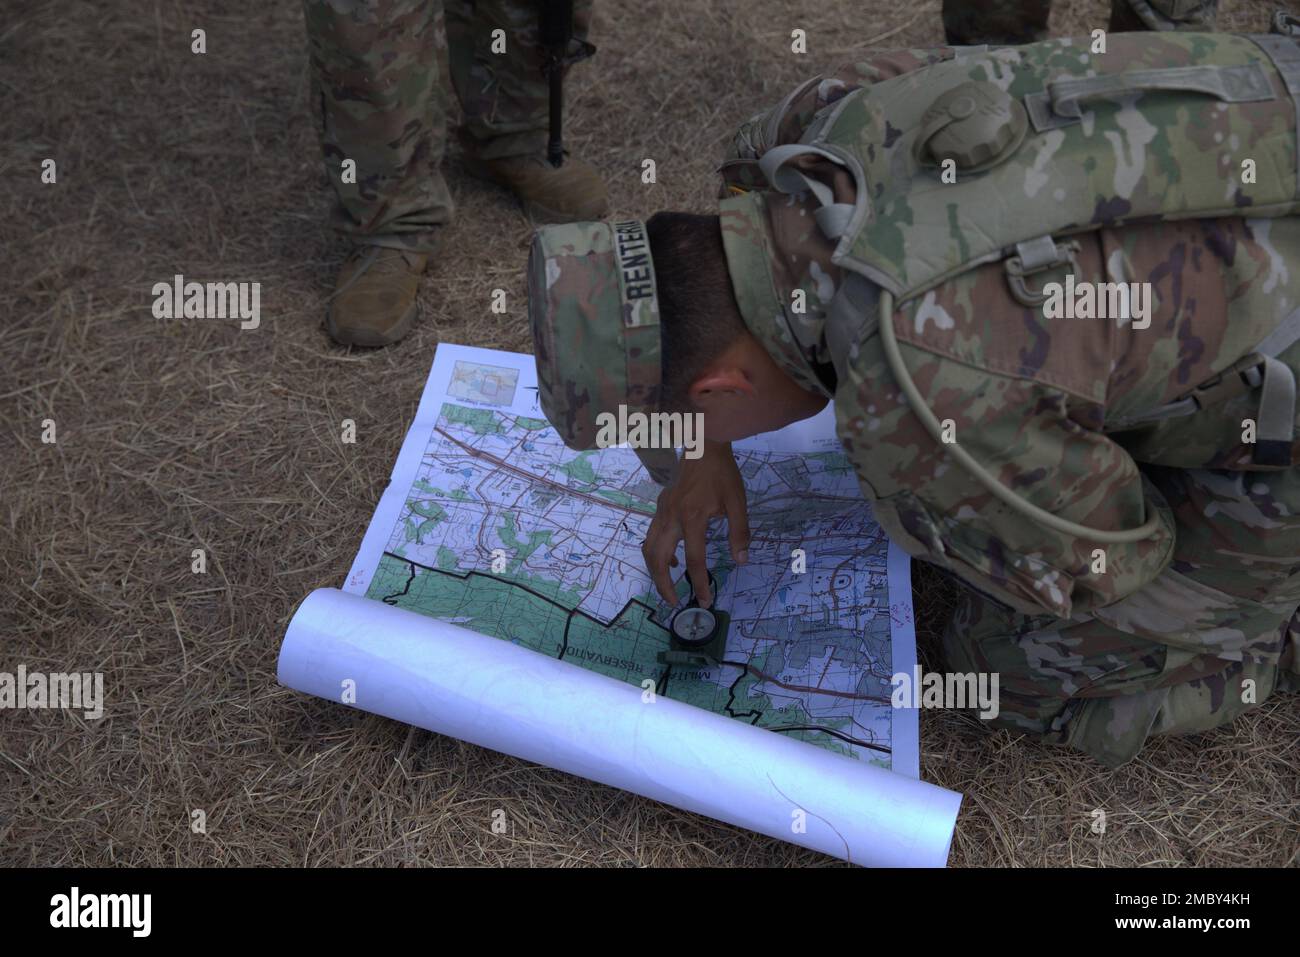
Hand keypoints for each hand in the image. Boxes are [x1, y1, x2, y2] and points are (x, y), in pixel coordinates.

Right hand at [642, 440, 749, 607]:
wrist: (703, 444)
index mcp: (692, 518)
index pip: (693, 560)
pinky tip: (672, 558)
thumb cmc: (723, 473)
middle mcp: (671, 517)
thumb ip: (739, 532)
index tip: (703, 600)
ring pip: (648, 548)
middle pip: (658, 559)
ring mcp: (662, 511)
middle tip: (674, 602)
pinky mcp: (660, 506)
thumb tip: (741, 560)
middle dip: (664, 584)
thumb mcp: (737, 502)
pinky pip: (652, 536)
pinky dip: (656, 553)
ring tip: (668, 586)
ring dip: (655, 571)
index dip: (698, 583)